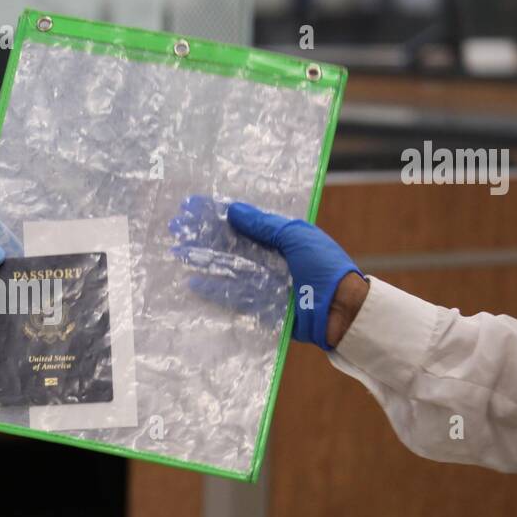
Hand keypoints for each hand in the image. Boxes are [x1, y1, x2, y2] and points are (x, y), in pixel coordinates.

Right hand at [169, 197, 365, 349]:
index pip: (244, 221)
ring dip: (204, 260)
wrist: (340, 310)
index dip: (218, 214)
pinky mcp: (260, 306)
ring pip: (228, 268)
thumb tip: (233, 210)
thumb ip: (264, 225)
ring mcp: (264, 282)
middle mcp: (270, 258)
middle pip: (231, 244)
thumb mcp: (296, 236)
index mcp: (282, 237)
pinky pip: (233, 296)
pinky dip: (213, 289)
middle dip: (204, 236)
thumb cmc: (325, 266)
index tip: (192, 207)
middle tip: (176, 229)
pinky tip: (193, 282)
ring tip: (178, 252)